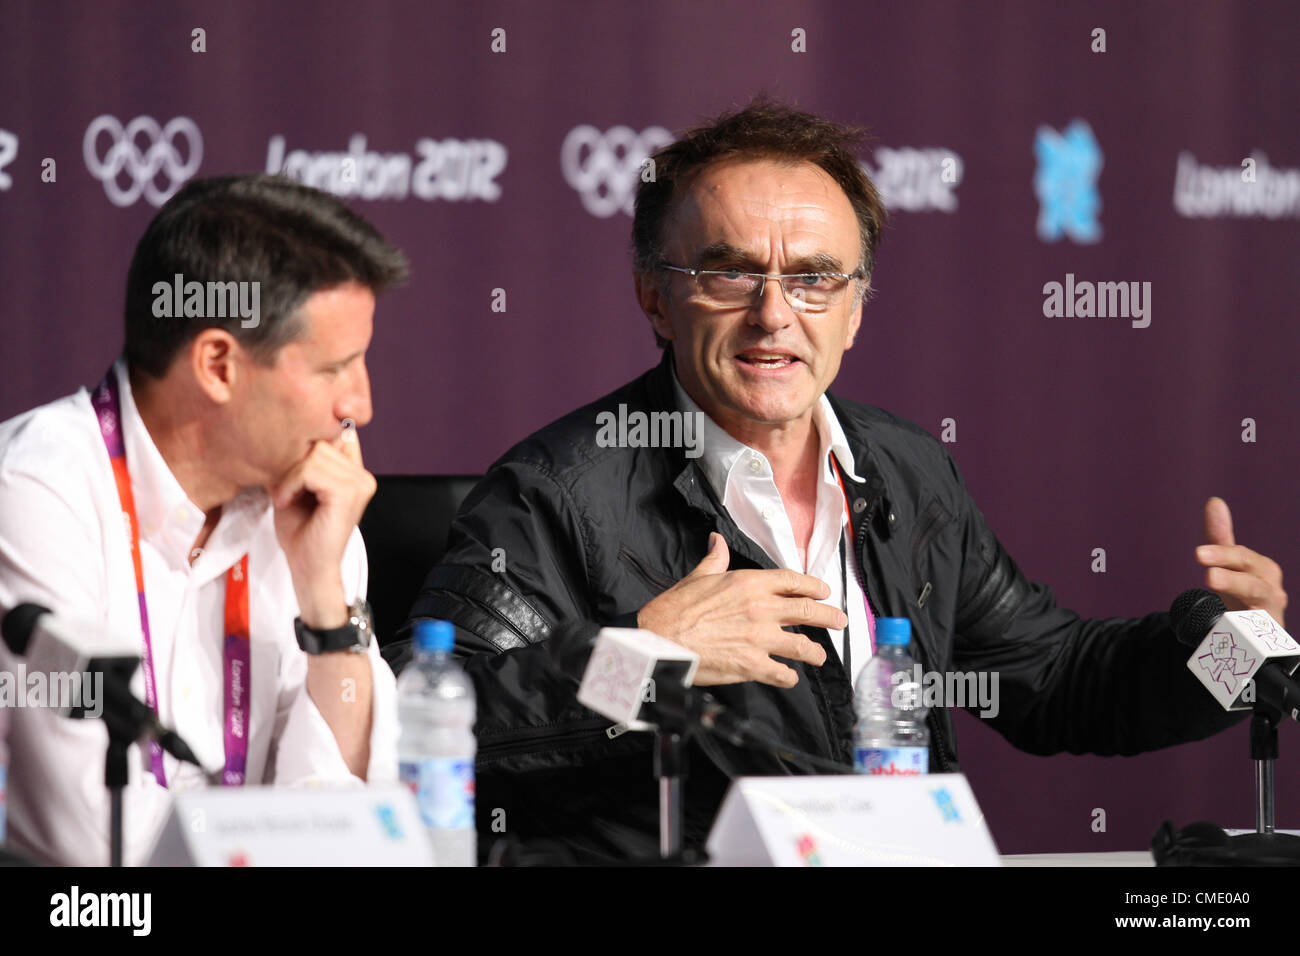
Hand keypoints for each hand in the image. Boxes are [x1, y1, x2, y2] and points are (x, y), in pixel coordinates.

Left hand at [271, 422, 376, 628]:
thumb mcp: (297, 485)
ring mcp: (360, 483)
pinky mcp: (348, 493)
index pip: (333, 432)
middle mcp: (362, 475)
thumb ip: (302, 459)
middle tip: (283, 490)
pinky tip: (287, 500)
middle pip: (320, 440)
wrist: (308, 568)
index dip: (307, 445)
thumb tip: (288, 431)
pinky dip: (291, 483)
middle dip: (293, 462)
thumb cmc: (301, 531)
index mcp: (355, 472)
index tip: (290, 473)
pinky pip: (311, 470)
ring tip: (286, 496)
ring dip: (289, 475)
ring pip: (314, 453)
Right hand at [636, 532, 841, 687]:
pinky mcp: (752, 666)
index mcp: (749, 583)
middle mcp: (761, 609)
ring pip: (803, 646)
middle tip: (840, 621)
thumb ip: (714, 560)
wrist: (660, 641)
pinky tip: (789, 677)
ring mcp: (760, 639)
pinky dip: (789, 677)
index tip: (824, 591)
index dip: (815, 586)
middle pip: (809, 611)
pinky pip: (783, 673)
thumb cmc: (674, 610)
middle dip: (830, 616)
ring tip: (819, 655)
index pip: (793, 581)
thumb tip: (716, 541)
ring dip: (815, 652)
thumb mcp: (697, 577)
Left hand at [1195, 496, 1286, 626]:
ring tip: (1219, 595)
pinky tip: (1234, 632)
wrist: (1254, 633)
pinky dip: (1249, 636)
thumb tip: (1214, 502)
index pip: (1242, 558)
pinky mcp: (1267, 641)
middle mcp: (1272, 593)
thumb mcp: (1229, 566)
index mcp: (1262, 571)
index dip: (1222, 555)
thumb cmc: (1242, 594)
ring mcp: (1271, 618)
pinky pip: (1260, 639)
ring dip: (1242, 607)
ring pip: (1260, 612)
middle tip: (1208, 575)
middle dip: (1232, 578)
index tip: (1199, 554)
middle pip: (1254, 584)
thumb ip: (1221, 538)